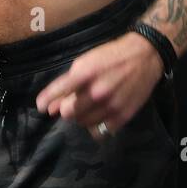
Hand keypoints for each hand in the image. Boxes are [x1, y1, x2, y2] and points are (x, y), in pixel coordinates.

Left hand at [35, 32, 165, 139]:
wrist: (144, 56)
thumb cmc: (112, 56)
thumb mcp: (87, 62)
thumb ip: (69, 83)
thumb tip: (51, 107)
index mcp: (85, 73)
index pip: (58, 91)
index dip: (46, 100)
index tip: (41, 107)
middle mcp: (97, 91)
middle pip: (69, 113)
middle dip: (67, 108)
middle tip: (73, 102)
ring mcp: (110, 105)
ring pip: (83, 123)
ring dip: (81, 116)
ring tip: (89, 105)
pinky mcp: (122, 116)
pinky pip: (100, 131)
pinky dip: (96, 124)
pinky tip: (101, 113)